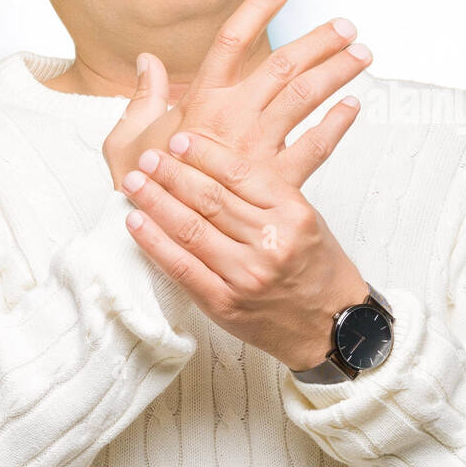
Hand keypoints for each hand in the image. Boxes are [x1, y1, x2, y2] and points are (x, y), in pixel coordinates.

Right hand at [103, 0, 370, 190]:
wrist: (162, 241)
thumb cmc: (141, 190)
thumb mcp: (127, 141)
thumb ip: (140, 99)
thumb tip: (147, 61)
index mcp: (199, 101)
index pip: (231, 40)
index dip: (256, 9)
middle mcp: (232, 117)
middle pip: (283, 65)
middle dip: (319, 41)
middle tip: (347, 27)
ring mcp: (256, 148)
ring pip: (305, 98)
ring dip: (337, 72)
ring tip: (362, 55)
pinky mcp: (275, 182)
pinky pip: (316, 148)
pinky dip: (338, 125)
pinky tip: (354, 107)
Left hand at [119, 124, 368, 371]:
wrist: (331, 326)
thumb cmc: (318, 270)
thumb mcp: (308, 219)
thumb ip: (268, 194)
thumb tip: (216, 163)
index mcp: (293, 213)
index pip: (240, 173)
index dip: (204, 154)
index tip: (179, 140)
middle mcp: (271, 242)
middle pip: (210, 198)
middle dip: (172, 173)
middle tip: (149, 156)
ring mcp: (246, 275)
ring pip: (191, 229)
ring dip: (156, 201)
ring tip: (134, 182)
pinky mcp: (225, 304)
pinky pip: (181, 268)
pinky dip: (154, 243)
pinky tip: (136, 223)